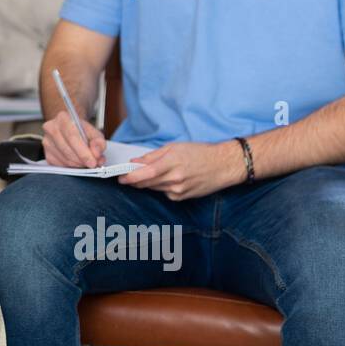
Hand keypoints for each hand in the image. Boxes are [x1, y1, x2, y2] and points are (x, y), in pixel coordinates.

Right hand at [42, 111, 106, 167]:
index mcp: (63, 118)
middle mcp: (51, 128)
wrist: (70, 128)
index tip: (93, 162)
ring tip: (86, 161)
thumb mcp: (94, 132)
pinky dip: (71, 167)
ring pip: (64, 160)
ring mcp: (46, 142)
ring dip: (78, 164)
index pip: (72, 137)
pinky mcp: (47, 154)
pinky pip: (60, 165)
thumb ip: (98, 142)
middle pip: (67, 150)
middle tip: (93, 164)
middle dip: (82, 160)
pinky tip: (77, 162)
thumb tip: (96, 154)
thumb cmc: (82, 130)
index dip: (83, 152)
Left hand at [120, 140, 243, 199]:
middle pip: (146, 183)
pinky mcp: (182, 197)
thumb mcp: (174, 147)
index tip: (120, 177)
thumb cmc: (200, 153)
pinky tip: (169, 179)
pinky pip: (164, 193)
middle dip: (134, 180)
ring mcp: (179, 190)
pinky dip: (161, 186)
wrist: (223, 165)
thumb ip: (152, 156)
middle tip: (127, 175)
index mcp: (172, 163)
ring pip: (154, 188)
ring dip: (147, 182)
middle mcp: (175, 179)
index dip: (130, 177)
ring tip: (152, 173)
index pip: (145, 173)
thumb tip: (135, 162)